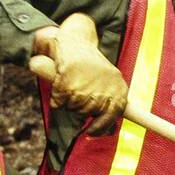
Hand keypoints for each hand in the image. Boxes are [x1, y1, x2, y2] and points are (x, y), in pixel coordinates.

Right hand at [28, 13, 127, 134]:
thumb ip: (109, 103)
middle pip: (87, 113)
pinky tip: (61, 82)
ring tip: (72, 83)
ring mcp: (86, 86)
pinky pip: (59, 102)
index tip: (90, 132)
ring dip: (68, 101)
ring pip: (73, 108)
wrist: (76, 42)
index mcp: (118, 89)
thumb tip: (108, 130)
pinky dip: (56, 97)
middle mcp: (104, 89)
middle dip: (80, 107)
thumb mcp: (109, 81)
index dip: (100, 127)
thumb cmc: (92, 66)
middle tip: (79, 90)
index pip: (113, 116)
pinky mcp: (68, 82)